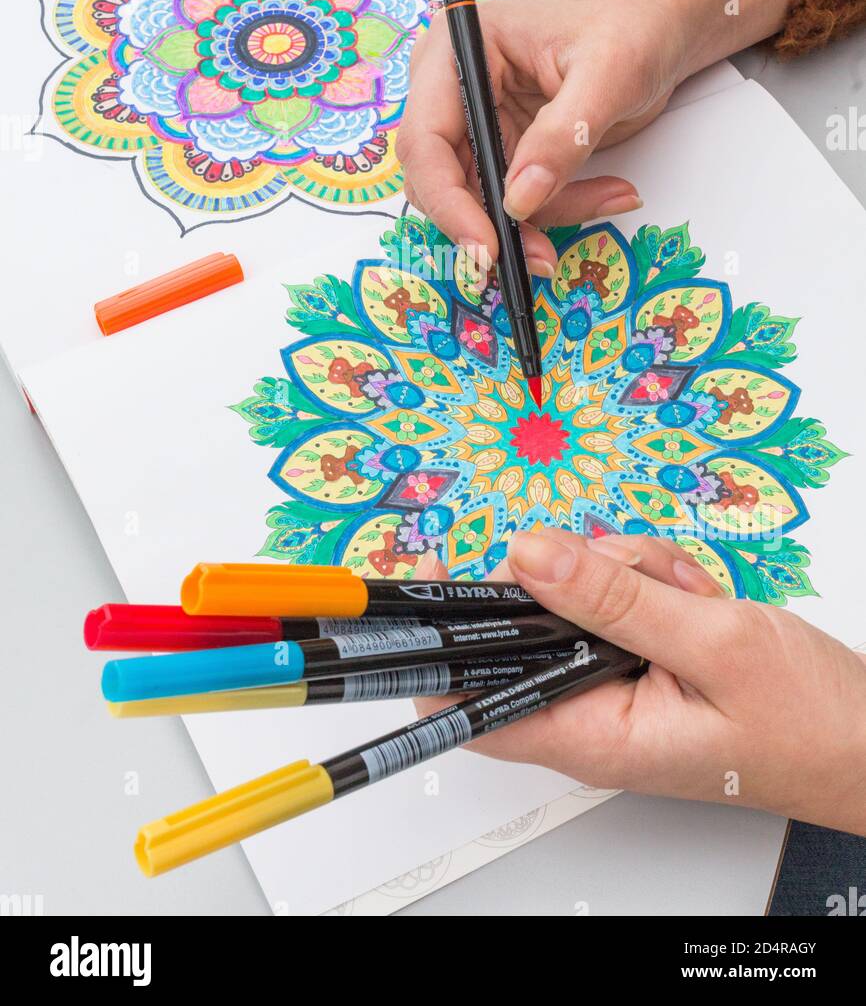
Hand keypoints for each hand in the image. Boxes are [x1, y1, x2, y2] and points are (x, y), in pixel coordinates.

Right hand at [399, 0, 801, 274]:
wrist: (659, 27)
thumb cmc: (631, 25)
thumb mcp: (606, 74)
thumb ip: (561, 136)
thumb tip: (519, 200)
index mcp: (456, 49)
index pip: (425, 139)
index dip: (447, 199)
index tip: (487, 245)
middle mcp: (452, 87)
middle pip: (439, 180)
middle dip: (490, 222)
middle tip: (540, 256)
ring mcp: (476, 122)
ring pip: (478, 201)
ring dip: (536, 221)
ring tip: (608, 198)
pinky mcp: (503, 149)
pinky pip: (515, 203)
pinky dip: (558, 210)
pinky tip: (608, 192)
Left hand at [413, 531, 865, 833]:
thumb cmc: (811, 722)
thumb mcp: (716, 642)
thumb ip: (616, 597)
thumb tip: (529, 555)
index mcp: (595, 735)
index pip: (475, 703)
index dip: (442, 643)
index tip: (429, 576)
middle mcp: (594, 713)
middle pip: (532, 622)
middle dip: (580, 577)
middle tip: (642, 578)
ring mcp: (617, 682)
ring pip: (579, 594)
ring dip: (631, 574)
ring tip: (691, 598)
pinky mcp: (642, 657)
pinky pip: (620, 596)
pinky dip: (655, 580)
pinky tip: (697, 599)